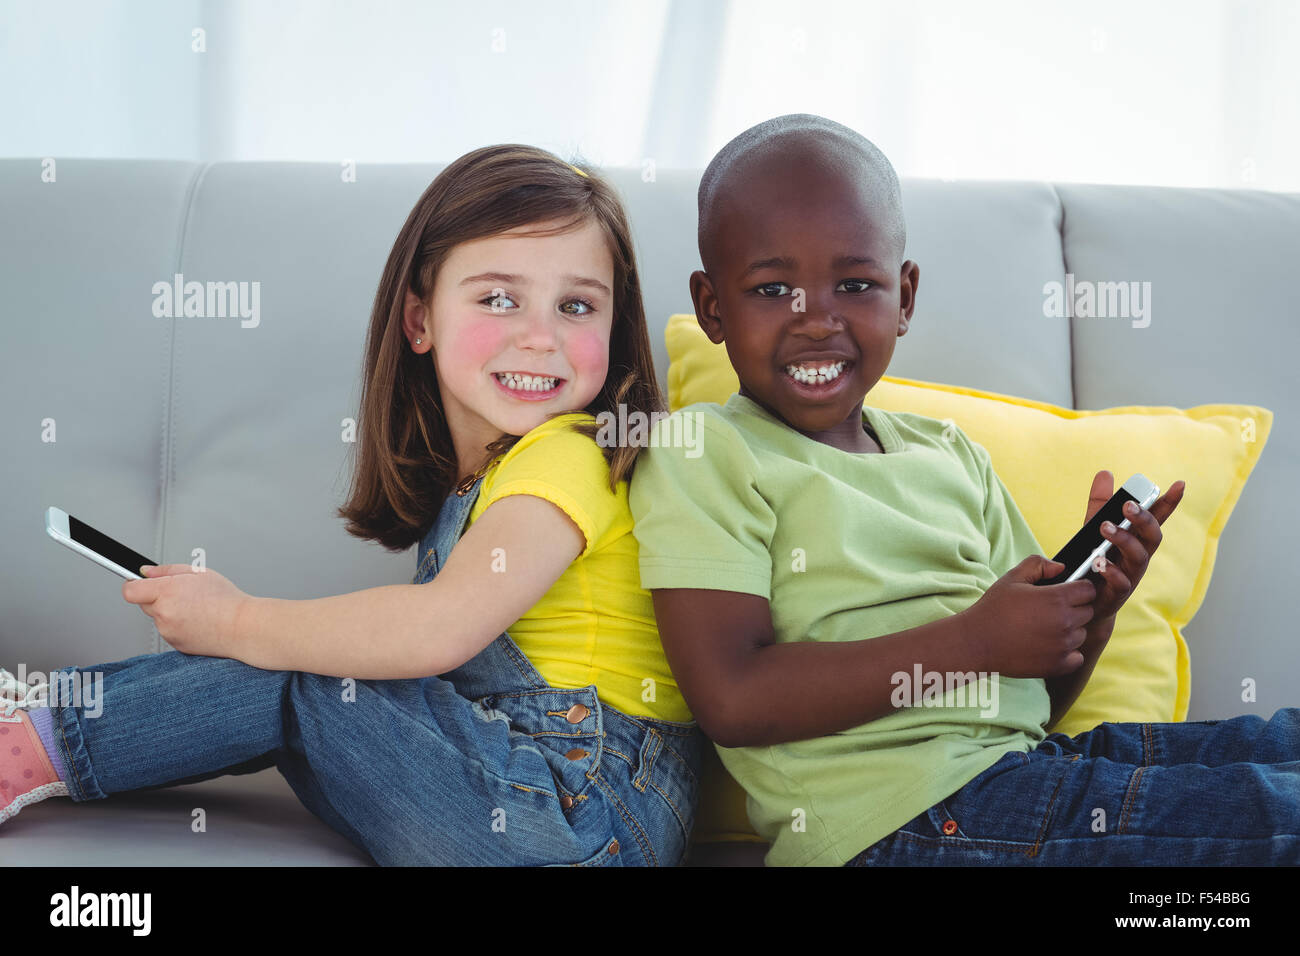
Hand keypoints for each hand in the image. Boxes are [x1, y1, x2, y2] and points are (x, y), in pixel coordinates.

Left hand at [123, 564, 250, 658]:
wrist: (242, 628)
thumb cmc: (226, 600)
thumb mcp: (199, 573)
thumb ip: (166, 570)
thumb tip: (146, 572)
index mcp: (166, 592)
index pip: (130, 590)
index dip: (133, 584)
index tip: (138, 581)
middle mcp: (163, 614)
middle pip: (144, 603)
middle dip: (157, 596)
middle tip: (181, 593)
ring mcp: (168, 631)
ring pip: (158, 617)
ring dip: (170, 612)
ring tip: (196, 608)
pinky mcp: (175, 644)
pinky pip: (170, 631)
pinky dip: (179, 625)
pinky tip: (198, 620)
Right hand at [962, 555, 1097, 677]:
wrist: (977, 642)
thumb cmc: (994, 608)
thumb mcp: (1012, 578)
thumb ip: (1038, 565)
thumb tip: (1061, 567)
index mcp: (1057, 598)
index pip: (1089, 590)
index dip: (1078, 588)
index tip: (1064, 593)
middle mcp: (1065, 622)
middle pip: (1088, 611)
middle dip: (1074, 608)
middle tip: (1049, 611)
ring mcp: (1063, 645)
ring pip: (1081, 634)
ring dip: (1070, 631)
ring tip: (1044, 629)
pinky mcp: (1058, 665)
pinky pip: (1076, 657)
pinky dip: (1067, 653)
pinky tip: (1048, 646)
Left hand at [1082, 471, 1185, 620]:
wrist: (1085, 602)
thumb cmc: (1095, 561)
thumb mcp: (1093, 528)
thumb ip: (1100, 504)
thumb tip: (1105, 473)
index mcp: (1136, 538)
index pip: (1156, 518)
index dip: (1169, 503)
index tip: (1180, 484)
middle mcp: (1139, 556)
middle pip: (1152, 536)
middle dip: (1144, 519)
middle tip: (1128, 505)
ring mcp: (1131, 575)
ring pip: (1139, 556)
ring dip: (1124, 539)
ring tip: (1104, 527)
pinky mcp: (1118, 593)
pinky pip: (1121, 582)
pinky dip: (1111, 572)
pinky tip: (1100, 562)